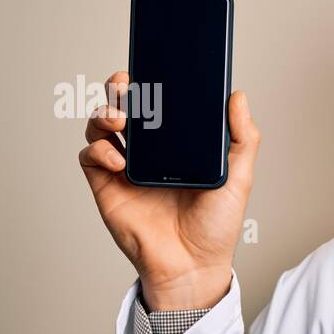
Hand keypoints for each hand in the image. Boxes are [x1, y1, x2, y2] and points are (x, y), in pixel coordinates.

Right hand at [78, 70, 260, 309]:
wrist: (193, 266)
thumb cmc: (216, 226)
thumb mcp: (238, 177)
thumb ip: (242, 137)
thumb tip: (237, 96)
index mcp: (177, 143)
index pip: (159, 103)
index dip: (151, 82)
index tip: (152, 66)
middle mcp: (149, 150)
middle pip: (124, 105)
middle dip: (120, 88)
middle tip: (127, 84)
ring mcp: (125, 166)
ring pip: (101, 124)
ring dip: (105, 113)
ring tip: (120, 119)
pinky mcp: (106, 186)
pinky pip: (91, 155)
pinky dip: (99, 148)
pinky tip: (120, 157)